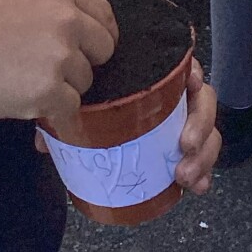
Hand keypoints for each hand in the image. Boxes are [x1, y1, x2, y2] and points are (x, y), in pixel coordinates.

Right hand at [0, 0, 116, 123]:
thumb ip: (54, 5)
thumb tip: (89, 33)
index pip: (104, 14)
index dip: (96, 36)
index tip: (86, 50)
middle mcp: (66, 14)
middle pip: (103, 48)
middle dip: (82, 62)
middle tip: (47, 67)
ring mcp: (60, 52)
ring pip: (85, 80)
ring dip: (62, 87)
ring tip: (22, 79)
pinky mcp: (51, 88)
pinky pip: (69, 108)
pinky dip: (51, 111)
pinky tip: (22, 98)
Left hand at [32, 54, 220, 194]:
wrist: (94, 115)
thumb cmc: (91, 101)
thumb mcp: (77, 103)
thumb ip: (63, 113)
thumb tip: (43, 141)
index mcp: (151, 75)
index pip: (180, 65)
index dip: (191, 74)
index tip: (190, 85)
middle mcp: (172, 95)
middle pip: (201, 100)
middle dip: (200, 124)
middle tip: (184, 146)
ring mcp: (181, 120)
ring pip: (208, 130)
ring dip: (204, 154)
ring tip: (185, 174)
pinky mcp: (185, 147)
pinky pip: (203, 156)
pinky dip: (204, 172)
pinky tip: (197, 186)